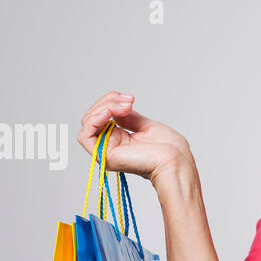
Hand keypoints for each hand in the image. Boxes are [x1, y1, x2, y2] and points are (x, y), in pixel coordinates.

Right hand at [76, 92, 193, 191]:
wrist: (175, 161)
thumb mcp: (145, 125)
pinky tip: (109, 114)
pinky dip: (94, 120)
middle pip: (94, 117)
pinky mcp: (104, 156)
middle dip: (108, 101)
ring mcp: (106, 151)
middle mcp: (111, 146)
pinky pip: (85, 136)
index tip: (130, 99)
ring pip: (88, 123)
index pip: (102, 115)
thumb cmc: (169, 149)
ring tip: (123, 107)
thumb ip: (127, 117)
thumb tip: (116, 106)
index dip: (112, 101)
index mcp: (121, 139)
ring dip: (103, 108)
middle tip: (128, 101)